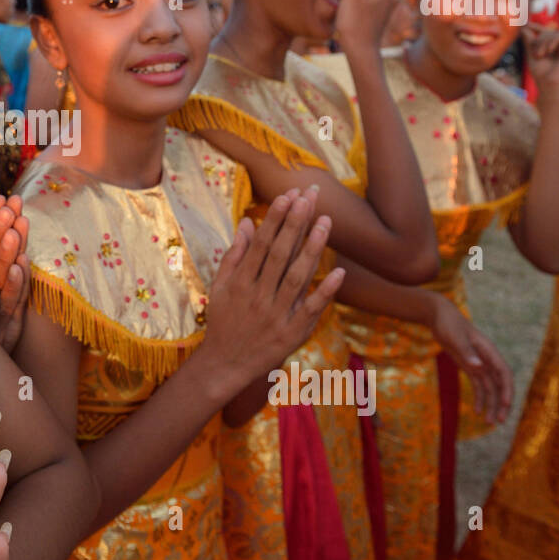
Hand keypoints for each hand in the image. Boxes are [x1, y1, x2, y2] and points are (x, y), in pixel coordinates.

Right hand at [200, 186, 345, 395]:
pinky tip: (338, 272)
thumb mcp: (220, 287)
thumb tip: (245, 223)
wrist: (225, 364)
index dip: (275, 218)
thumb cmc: (223, 321)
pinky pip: (311, 309)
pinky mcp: (292, 333)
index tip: (288, 195)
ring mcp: (276, 314)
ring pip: (297, 276)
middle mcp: (258, 295)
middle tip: (310, 196)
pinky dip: (325, 291)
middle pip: (280, 253)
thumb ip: (234, 254)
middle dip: (295, 222)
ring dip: (312, 248)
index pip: (261, 243)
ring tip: (326, 222)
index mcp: (240, 282)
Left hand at [428, 296, 513, 424]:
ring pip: (490, 388)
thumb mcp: (455, 337)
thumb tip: (479, 367)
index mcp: (488, 351)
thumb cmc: (448, 323)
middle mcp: (487, 359)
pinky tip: (478, 412)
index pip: (503, 373)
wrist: (439, 316)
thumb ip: (467, 352)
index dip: (507, 389)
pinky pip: (479, 385)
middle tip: (499, 421)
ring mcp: (479, 364)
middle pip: (500, 384)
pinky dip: (480, 398)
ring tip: (490, 423)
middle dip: (501, 403)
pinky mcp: (470, 366)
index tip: (505, 404)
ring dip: (491, 405)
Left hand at [523, 25, 558, 95]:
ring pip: (557, 33)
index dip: (538, 27)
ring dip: (545, 42)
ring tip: (540, 55)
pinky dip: (554, 41)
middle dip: (540, 41)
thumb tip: (524, 28)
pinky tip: (549, 51)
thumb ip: (530, 41)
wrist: (551, 85)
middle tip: (536, 53)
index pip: (549, 34)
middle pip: (551, 33)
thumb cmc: (542, 74)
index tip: (526, 24)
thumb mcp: (533, 54)